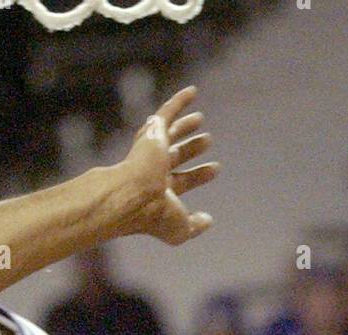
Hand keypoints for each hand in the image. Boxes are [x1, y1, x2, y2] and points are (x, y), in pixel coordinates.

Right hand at [117, 86, 217, 244]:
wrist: (132, 196)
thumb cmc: (153, 216)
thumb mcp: (179, 229)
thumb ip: (194, 226)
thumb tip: (208, 221)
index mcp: (157, 192)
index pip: (182, 181)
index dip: (199, 175)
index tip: (215, 169)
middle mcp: (151, 170)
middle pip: (175, 155)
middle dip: (191, 149)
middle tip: (207, 141)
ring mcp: (150, 151)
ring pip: (169, 133)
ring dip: (185, 126)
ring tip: (200, 119)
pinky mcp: (151, 133)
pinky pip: (167, 112)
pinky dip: (179, 101)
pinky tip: (193, 91)